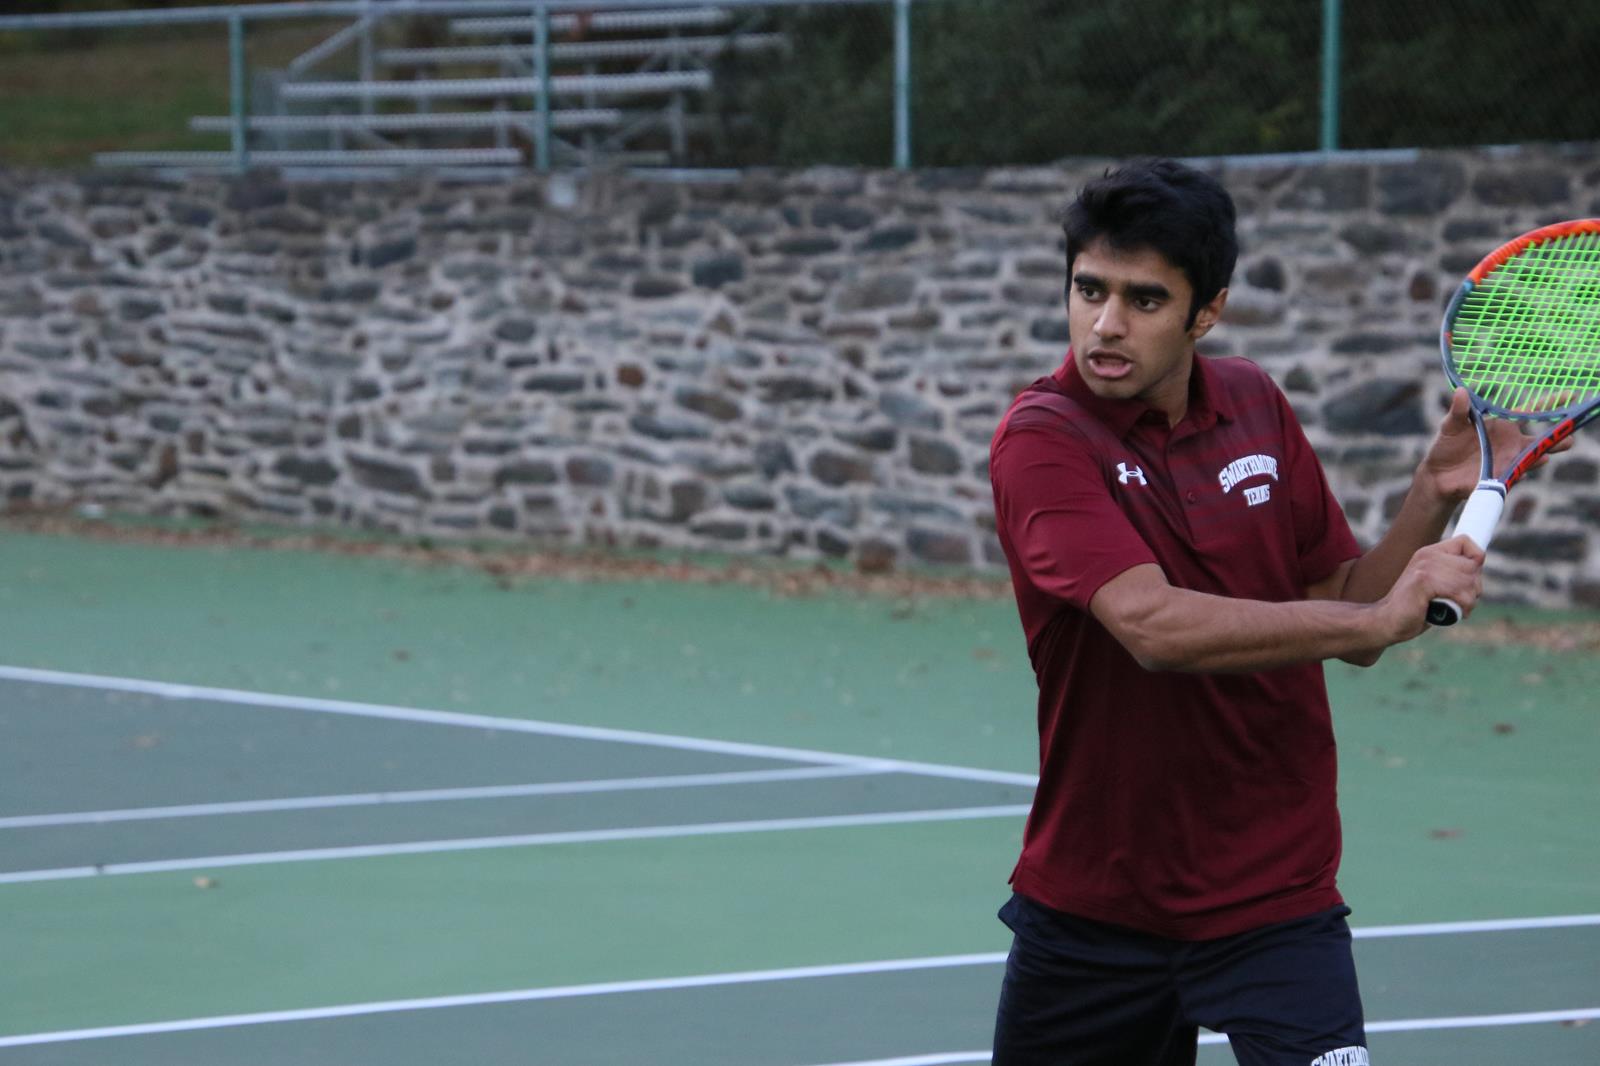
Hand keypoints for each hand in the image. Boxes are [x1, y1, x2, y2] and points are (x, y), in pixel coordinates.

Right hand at [1373, 536, 1484, 642]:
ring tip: (1456, 609)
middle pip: (1472, 565)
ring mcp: (1425, 566)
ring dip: (1468, 601)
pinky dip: (1460, 607)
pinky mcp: (1423, 581)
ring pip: (1468, 580)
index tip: (1467, 582)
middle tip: (1461, 601)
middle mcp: (1428, 555)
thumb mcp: (1437, 585)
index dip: (1475, 561)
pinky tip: (1449, 613)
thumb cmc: (1415, 608)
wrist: (1387, 621)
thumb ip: (1454, 572)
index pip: (1466, 542)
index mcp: (1430, 552)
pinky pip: (1458, 592)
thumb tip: (1479, 563)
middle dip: (1474, 588)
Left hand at [1421, 388, 1573, 502]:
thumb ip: (1459, 411)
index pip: (1530, 412)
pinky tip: (1521, 472)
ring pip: (1532, 459)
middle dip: (1557, 438)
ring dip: (1540, 457)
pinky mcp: (1501, 477)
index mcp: (1503, 424)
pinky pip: (1513, 475)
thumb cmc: (1447, 445)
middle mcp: (1512, 443)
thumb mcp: (1450, 425)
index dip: (1550, 404)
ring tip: (1545, 456)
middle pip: (1540, 439)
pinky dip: (1518, 473)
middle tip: (1570, 438)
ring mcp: (1509, 460)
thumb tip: (1462, 392)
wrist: (1438, 474)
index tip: (1570, 395)